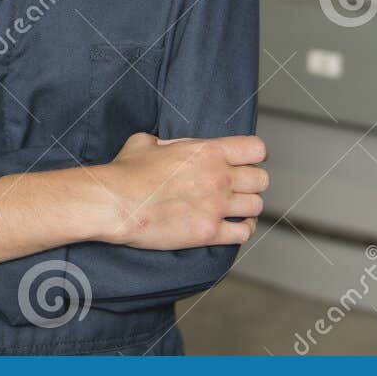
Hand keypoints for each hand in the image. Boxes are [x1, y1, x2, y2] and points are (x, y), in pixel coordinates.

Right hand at [96, 133, 266, 250]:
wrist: (114, 203)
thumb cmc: (126, 172)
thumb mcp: (148, 142)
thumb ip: (170, 143)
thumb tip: (168, 146)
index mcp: (208, 151)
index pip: (256, 149)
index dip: (252, 155)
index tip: (244, 161)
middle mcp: (218, 177)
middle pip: (261, 180)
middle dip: (251, 183)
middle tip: (237, 187)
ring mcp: (216, 206)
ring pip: (257, 206)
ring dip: (246, 206)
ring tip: (234, 208)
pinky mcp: (209, 233)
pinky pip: (244, 233)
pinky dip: (241, 230)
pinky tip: (231, 226)